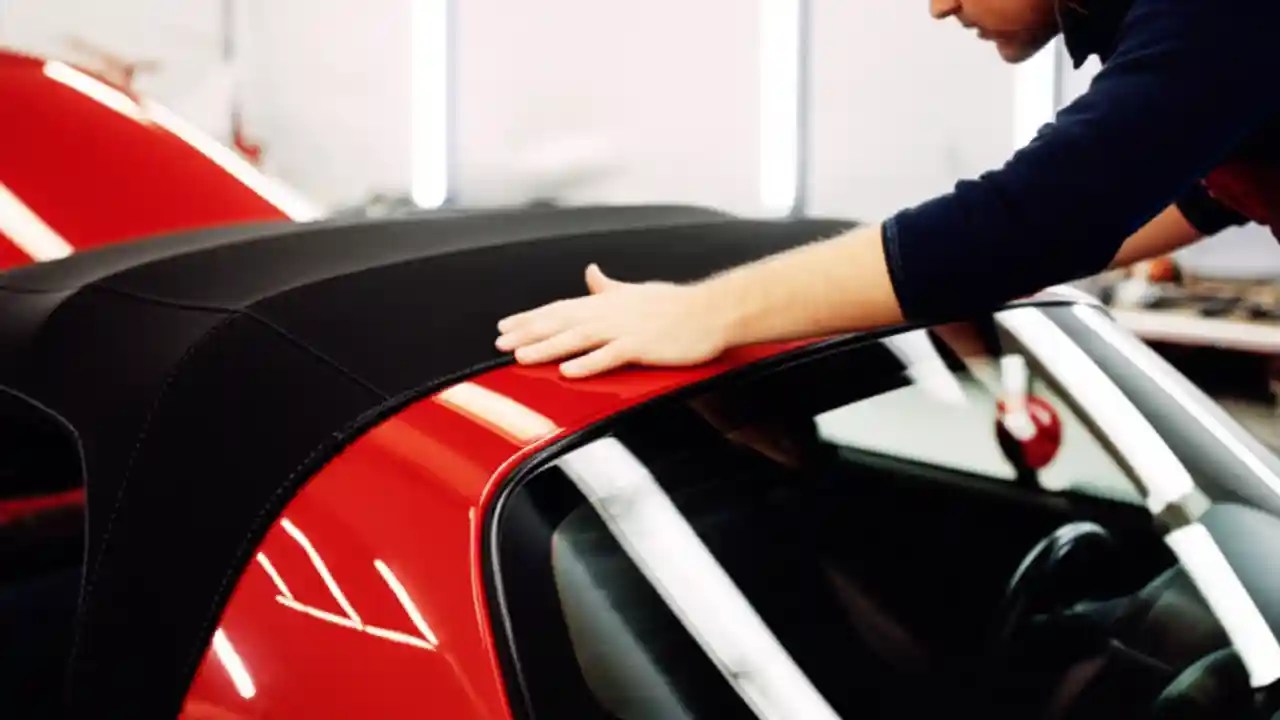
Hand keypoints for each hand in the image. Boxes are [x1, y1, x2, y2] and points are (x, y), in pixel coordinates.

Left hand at [495, 264, 730, 377]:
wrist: (712, 311)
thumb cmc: (677, 304)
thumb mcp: (636, 291)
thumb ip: (608, 287)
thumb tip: (591, 273)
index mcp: (606, 302)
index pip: (559, 308)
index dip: (530, 318)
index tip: (504, 327)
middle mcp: (609, 313)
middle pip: (560, 321)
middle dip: (528, 332)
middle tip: (499, 342)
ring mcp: (625, 329)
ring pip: (577, 337)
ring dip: (547, 347)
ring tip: (521, 356)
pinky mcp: (642, 346)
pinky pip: (610, 356)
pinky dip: (588, 363)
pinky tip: (568, 372)